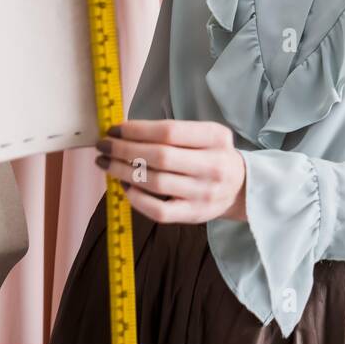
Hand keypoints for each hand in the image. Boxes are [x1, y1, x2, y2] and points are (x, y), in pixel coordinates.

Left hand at [94, 119, 247, 224]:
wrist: (240, 187)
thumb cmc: (213, 155)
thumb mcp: (206, 134)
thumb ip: (173, 133)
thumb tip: (124, 133)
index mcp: (216, 138)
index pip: (169, 131)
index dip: (137, 130)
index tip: (115, 129)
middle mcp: (213, 165)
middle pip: (160, 157)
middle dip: (124, 150)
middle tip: (103, 145)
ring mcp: (204, 193)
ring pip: (155, 183)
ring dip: (123, 172)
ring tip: (106, 163)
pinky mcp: (194, 214)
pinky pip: (158, 210)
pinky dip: (136, 199)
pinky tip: (124, 187)